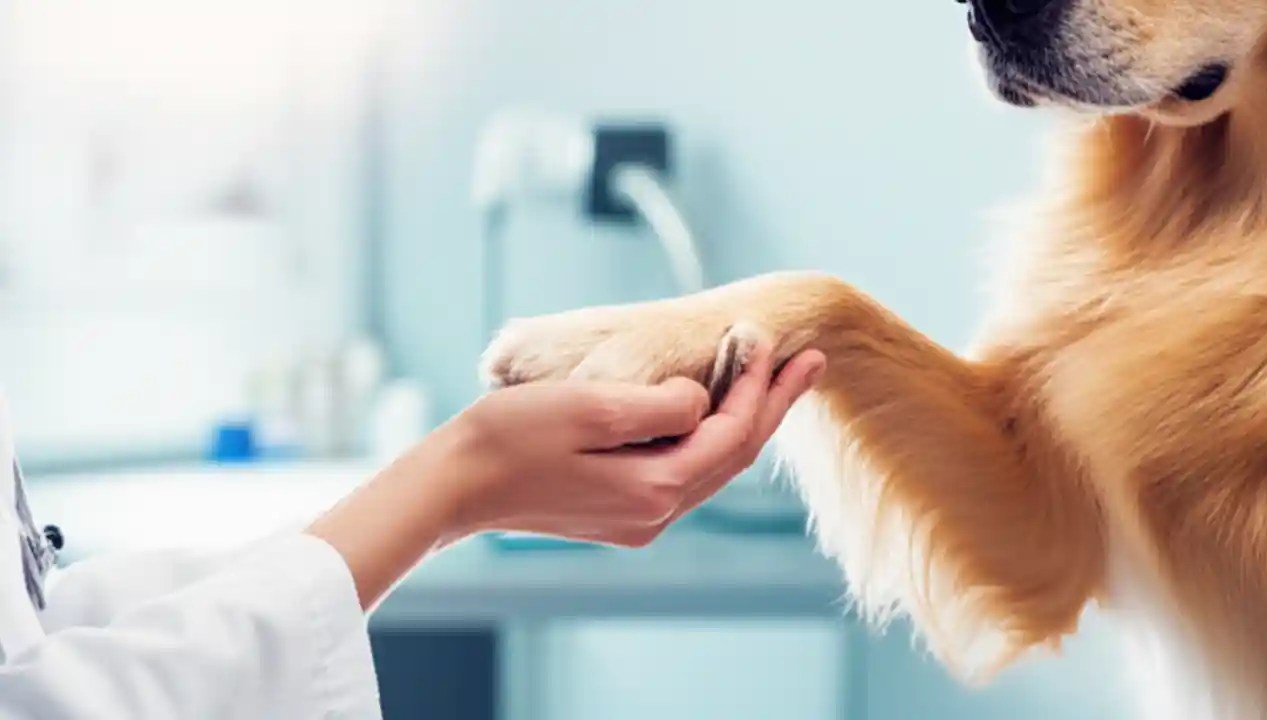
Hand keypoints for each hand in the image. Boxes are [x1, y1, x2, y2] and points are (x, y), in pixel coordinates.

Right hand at [308, 341, 824, 608]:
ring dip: (742, 420)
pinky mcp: (617, 513)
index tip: (779, 339)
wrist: (455, 485)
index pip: (733, 434)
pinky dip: (705, 437)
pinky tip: (712, 411)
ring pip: (710, 465)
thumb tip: (701, 399)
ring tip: (772, 378)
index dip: (761, 387)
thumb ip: (662, 404)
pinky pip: (680, 472)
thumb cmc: (512, 436)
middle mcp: (656, 513)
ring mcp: (636, 518)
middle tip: (808, 359)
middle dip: (771, 405)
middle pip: (733, 454)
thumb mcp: (593, 406)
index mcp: (656, 488)